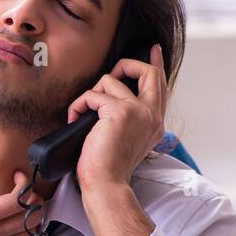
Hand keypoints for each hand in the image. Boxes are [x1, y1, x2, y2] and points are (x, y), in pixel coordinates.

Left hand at [68, 42, 167, 193]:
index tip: (153, 49)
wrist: (106, 185)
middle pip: (147, 71)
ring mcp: (139, 111)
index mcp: (155, 123)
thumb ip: (130, 119)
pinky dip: (78, 105)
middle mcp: (152, 115)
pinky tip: (75, 119)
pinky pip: (93, 94)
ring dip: (91, 95)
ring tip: (84, 115)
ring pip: (111, 80)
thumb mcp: (127, 140)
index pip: (160, 85)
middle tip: (111, 75)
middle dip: (125, 65)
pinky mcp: (119, 112)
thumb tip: (111, 100)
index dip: (156, 64)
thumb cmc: (109, 168)